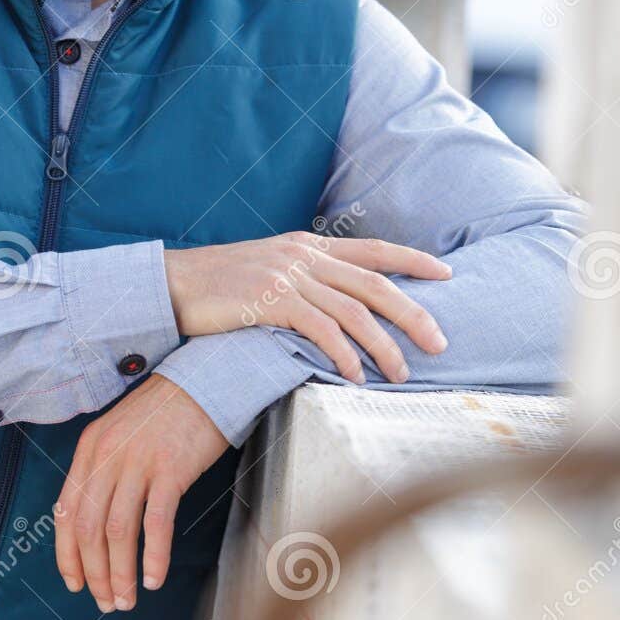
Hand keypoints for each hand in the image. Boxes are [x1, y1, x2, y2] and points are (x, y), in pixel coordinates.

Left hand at [54, 373, 228, 612]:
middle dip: (95, 573)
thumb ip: (104, 471)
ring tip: (126, 601)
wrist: (204, 381)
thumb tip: (95, 524)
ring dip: (120, 573)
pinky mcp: (169, 468)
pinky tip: (153, 579)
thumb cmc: (165, 414)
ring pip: (117, 531)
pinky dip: (152, 557)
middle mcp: (106, 455)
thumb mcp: (119, 435)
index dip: (67, 555)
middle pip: (88, 527)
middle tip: (106, 603)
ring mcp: (137, 461)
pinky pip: (155, 523)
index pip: (66, 512)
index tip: (76, 584)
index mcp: (89, 449)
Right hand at [163, 232, 451, 384]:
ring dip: (382, 345)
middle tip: (439, 343)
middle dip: (413, 313)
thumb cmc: (218, 286)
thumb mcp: (268, 270)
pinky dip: (342, 353)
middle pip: (375, 282)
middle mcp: (304, 255)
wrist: (173, 285)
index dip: (413, 259)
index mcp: (308, 245)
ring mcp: (288, 275)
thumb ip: (304, 279)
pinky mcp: (270, 299)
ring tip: (400, 373)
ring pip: (354, 310)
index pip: (373, 249)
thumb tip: (338, 305)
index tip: (446, 274)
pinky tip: (353, 374)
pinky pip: (320, 328)